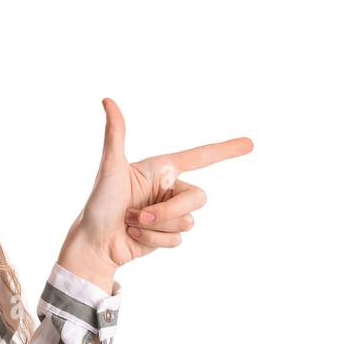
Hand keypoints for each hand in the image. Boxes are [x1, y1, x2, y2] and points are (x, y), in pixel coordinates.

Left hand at [62, 97, 253, 271]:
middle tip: (137, 215)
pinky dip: (153, 240)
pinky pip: (177, 239)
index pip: (200, 156)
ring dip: (156, 226)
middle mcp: (169, 189)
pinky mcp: (168, 234)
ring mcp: (170, 212)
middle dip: (168, 211)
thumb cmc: (98, 203)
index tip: (250, 144)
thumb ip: (115, 135)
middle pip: (198, 198)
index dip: (226, 150)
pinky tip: (134, 236)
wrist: (93, 243)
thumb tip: (107, 100)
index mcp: (162, 169)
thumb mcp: (110, 168)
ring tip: (131, 223)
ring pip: (188, 222)